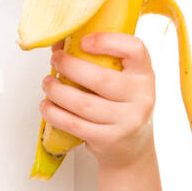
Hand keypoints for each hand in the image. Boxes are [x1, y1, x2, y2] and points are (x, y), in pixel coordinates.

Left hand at [40, 32, 155, 168]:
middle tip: (55, 60)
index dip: (107, 41)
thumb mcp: (124, 81)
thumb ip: (102, 62)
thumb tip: (61, 44)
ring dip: (57, 91)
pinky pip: (74, 124)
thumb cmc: (122, 108)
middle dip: (69, 66)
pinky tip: (47, 106)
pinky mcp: (109, 139)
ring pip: (82, 103)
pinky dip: (54, 114)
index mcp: (145, 74)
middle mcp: (141, 97)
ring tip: (47, 84)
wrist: (132, 149)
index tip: (83, 41)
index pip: (134, 49)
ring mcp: (126, 121)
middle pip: (100, 78)